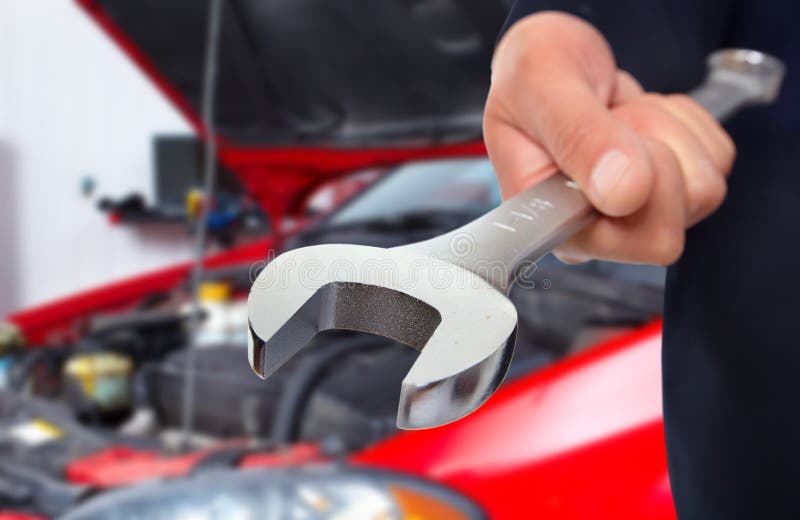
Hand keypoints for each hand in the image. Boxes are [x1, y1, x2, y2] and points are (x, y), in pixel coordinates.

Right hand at [483, 12, 734, 264]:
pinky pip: (717, 159)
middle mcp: (597, 233)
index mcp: (555, 225)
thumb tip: (626, 195)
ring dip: (667, 130)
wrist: (553, 59)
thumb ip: (579, 138)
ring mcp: (639, 217)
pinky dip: (685, 121)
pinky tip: (639, 116)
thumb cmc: (533, 76)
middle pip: (671, 228)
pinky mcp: (676, 190)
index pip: (631, 240)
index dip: (635, 184)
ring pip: (702, 189)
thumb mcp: (542, 88)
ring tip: (619, 114)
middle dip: (655, 151)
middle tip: (611, 118)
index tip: (603, 133)